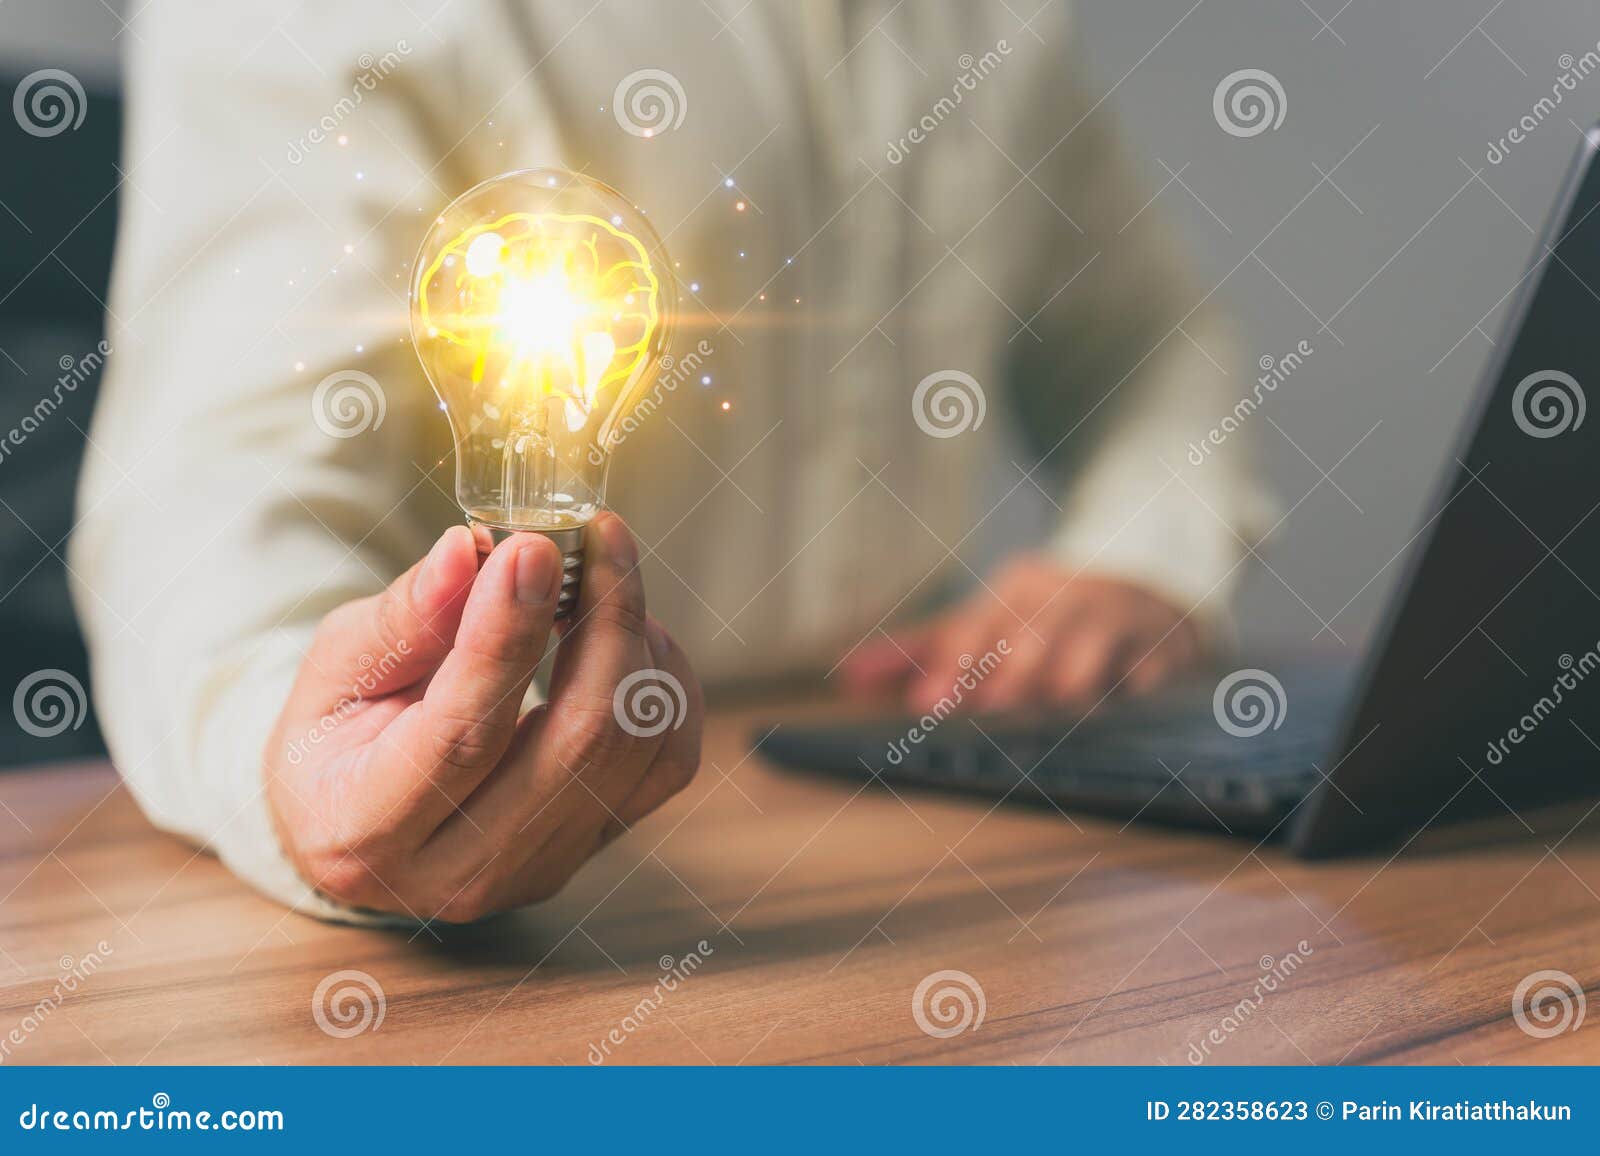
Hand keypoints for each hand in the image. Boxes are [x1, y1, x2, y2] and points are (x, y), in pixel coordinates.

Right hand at [264, 513, 701, 921]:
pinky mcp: (595, 846)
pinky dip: (662, 683)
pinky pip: (668, 760)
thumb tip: (467, 552)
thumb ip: (404, 619)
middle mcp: (466, 869)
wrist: (360, 826)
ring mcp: (542, 865)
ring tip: (598, 582)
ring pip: (638, 748)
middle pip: (582, 743)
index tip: (534, 548)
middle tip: (595, 538)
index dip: (508, 635)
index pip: (465, 733)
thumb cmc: (338, 740)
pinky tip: (623, 638)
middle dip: (604, 621)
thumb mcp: (338, 672)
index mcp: (370, 827)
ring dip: (635, 643)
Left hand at [842, 554, 1203, 713]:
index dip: (950, 665)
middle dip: (1008, 671)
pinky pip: (1151, 662)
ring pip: (1089, 645)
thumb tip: (846, 679)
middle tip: (985, 707)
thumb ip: (914, 653)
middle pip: (1030, 633)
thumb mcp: (978, 625)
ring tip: (1053, 702)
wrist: (1141, 586)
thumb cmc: (1039, 620)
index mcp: (1012, 591)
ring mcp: (1115, 618)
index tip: (924, 704)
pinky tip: (1126, 698)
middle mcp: (1061, 598)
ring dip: (1070, 675)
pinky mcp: (1163, 644)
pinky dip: (1138, 680)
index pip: (975, 627)